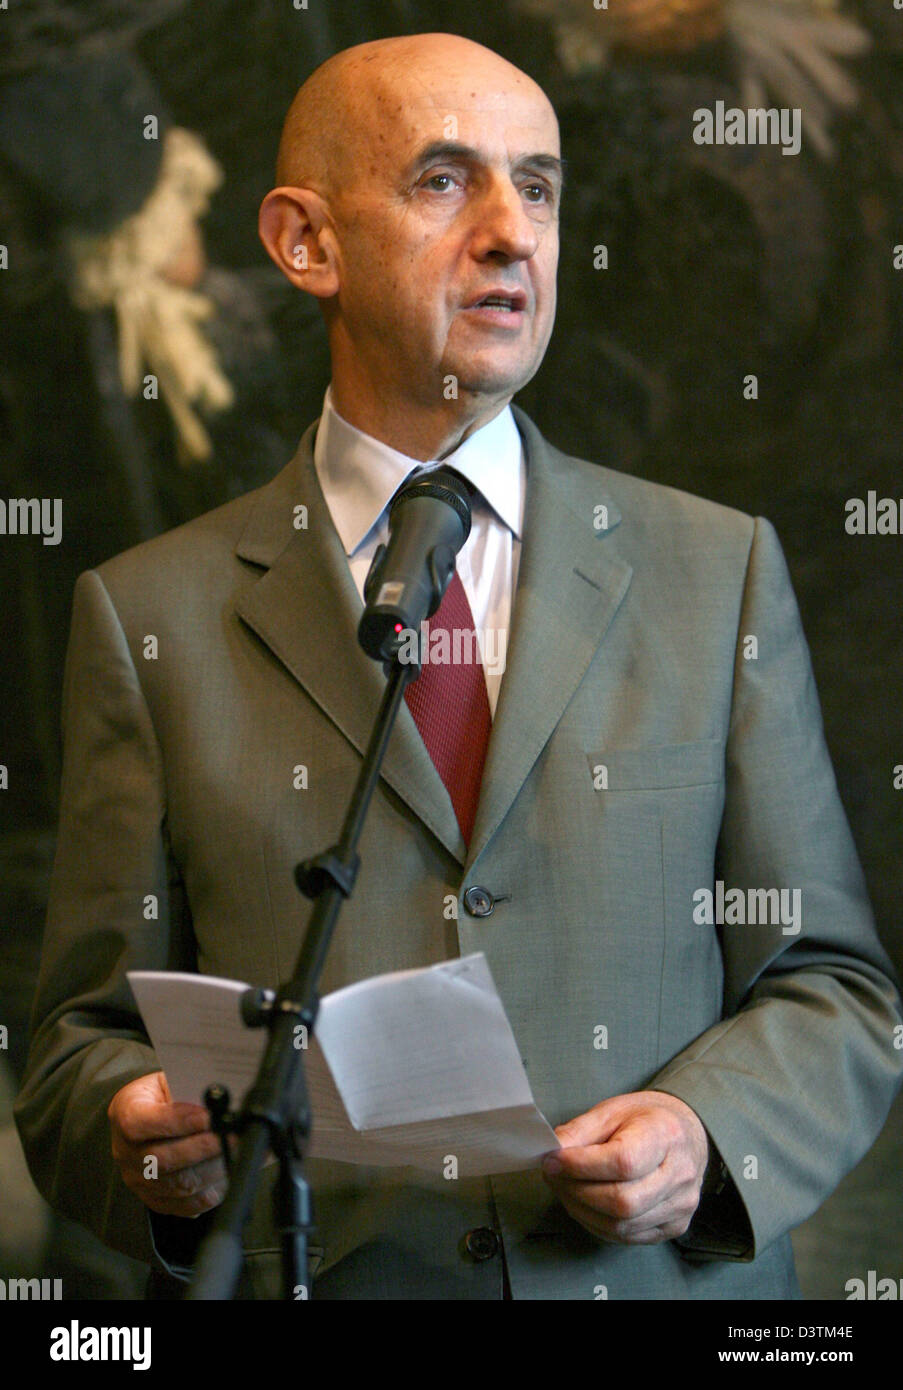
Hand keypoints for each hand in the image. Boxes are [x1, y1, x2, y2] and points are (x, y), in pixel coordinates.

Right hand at [108, 1071, 227, 1217]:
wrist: (151, 1113)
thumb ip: (190, 1087)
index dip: (177, 1122)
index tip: (210, 1116)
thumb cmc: (165, 1092)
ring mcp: (139, 1181)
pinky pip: (187, 1205)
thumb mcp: (171, 1078)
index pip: (140, 1123)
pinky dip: (213, 1190)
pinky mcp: (157, 1200)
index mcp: (125, 1113)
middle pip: (163, 1160)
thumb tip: (222, 1098)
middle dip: (206, 1148)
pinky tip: (230, 1171)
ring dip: (215, 1169)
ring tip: (240, 1152)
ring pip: (180, 1185)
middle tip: (235, 1136)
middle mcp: (126, 1152)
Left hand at [541, 1090, 708, 1244]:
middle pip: (623, 1201)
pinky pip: (627, 1237)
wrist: (686, 1133)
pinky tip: (586, 1205)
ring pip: (622, 1226)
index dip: (582, 1165)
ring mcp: (681, 1206)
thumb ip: (579, 1131)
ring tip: (566, 1189)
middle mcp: (680, 1175)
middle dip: (577, 1191)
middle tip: (554, 1176)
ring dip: (582, 1211)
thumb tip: (551, 1154)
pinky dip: (597, 1224)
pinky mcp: (674, 1227)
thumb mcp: (611, 1110)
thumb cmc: (645, 1120)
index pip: (624, 1162)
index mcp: (666, 1136)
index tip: (553, 1160)